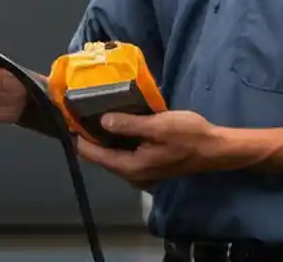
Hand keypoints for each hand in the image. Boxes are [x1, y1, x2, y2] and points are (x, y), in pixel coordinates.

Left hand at [75, 111, 236, 186]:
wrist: (215, 148)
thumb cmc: (188, 136)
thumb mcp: (158, 126)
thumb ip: (129, 125)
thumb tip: (102, 120)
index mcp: (130, 166)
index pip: (93, 154)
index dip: (78, 137)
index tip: (68, 117)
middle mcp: (132, 172)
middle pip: (101, 155)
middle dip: (89, 134)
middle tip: (80, 110)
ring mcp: (141, 168)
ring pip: (113, 152)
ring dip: (104, 134)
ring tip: (95, 111)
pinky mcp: (149, 161)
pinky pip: (126, 149)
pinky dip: (119, 136)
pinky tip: (119, 119)